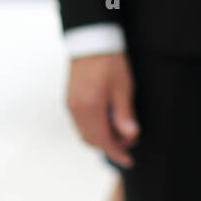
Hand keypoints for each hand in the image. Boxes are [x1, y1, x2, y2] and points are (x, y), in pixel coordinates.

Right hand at [66, 52, 139, 168]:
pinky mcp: (70, 99)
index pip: (103, 140)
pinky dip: (94, 128)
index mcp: (90, 107)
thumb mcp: (124, 86)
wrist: (92, 39)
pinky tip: (108, 120)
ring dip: (102, 137)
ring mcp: (70, 105)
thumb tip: (130, 136)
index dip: (117, 153)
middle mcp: (76, 109)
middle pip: (91, 140)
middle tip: (130, 140)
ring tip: (121, 130)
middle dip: (110, 145)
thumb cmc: (110, 60)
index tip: (129, 161)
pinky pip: (80, 123)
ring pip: (84, 133)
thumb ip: (125, 113)